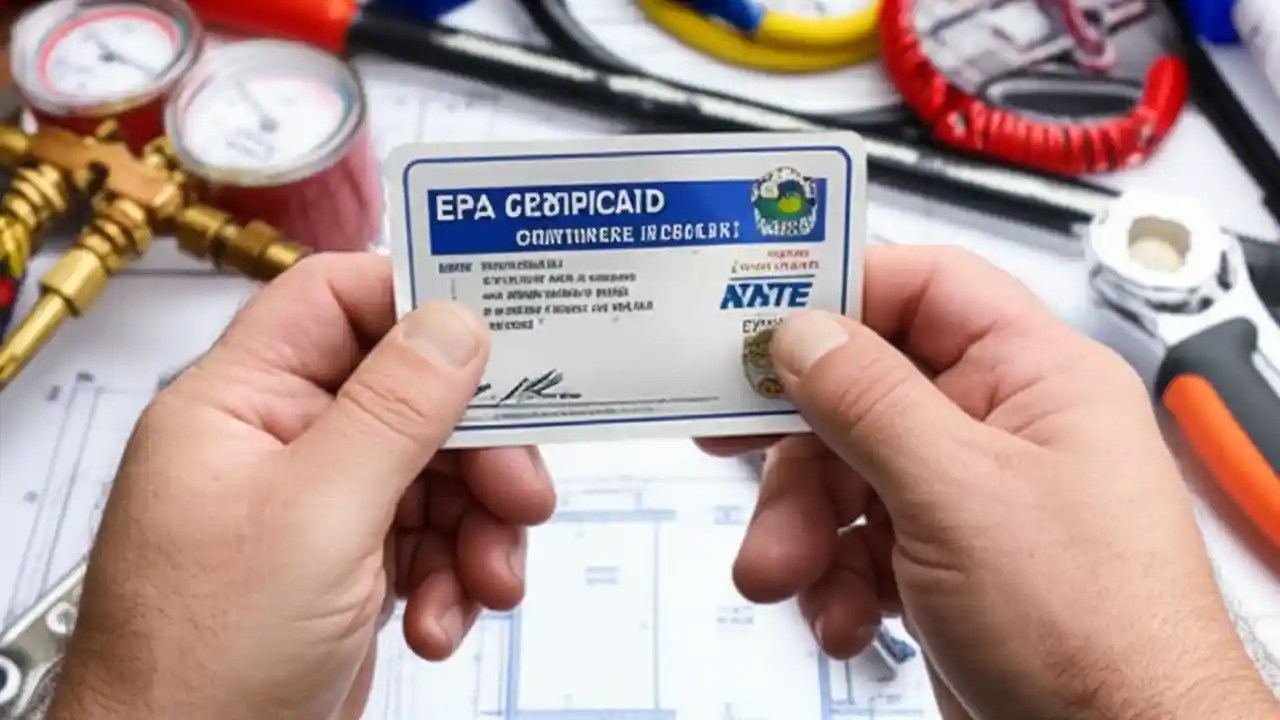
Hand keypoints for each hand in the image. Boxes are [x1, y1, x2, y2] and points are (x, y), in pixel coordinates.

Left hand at [48, 254, 555, 719]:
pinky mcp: (348, 568)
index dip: (417, 303)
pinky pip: (430, 541)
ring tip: (488, 580)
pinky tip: (442, 619)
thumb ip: (392, 412)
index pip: (334, 301)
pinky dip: (454, 579)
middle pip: (409, 397)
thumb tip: (453, 322)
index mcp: (240, 405)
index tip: (498, 326)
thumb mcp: (315, 519)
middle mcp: (279, 447)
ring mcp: (316, 512)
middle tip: (520, 490)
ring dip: (476, 529)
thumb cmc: (197, 664)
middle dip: (477, 451)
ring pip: (434, 476)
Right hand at [702, 246, 1278, 718]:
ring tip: (785, 573)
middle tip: (737, 454)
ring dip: (803, 527)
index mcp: (1036, 379)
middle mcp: (1002, 429)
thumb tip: (804, 333)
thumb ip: (870, 402)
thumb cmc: (1098, 633)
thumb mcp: (960, 495)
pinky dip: (831, 579)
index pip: (926, 289)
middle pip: (863, 392)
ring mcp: (970, 499)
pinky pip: (856, 541)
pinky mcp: (942, 561)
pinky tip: (842, 616)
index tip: (759, 313)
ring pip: (847, 475)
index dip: (841, 291)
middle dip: (800, 448)